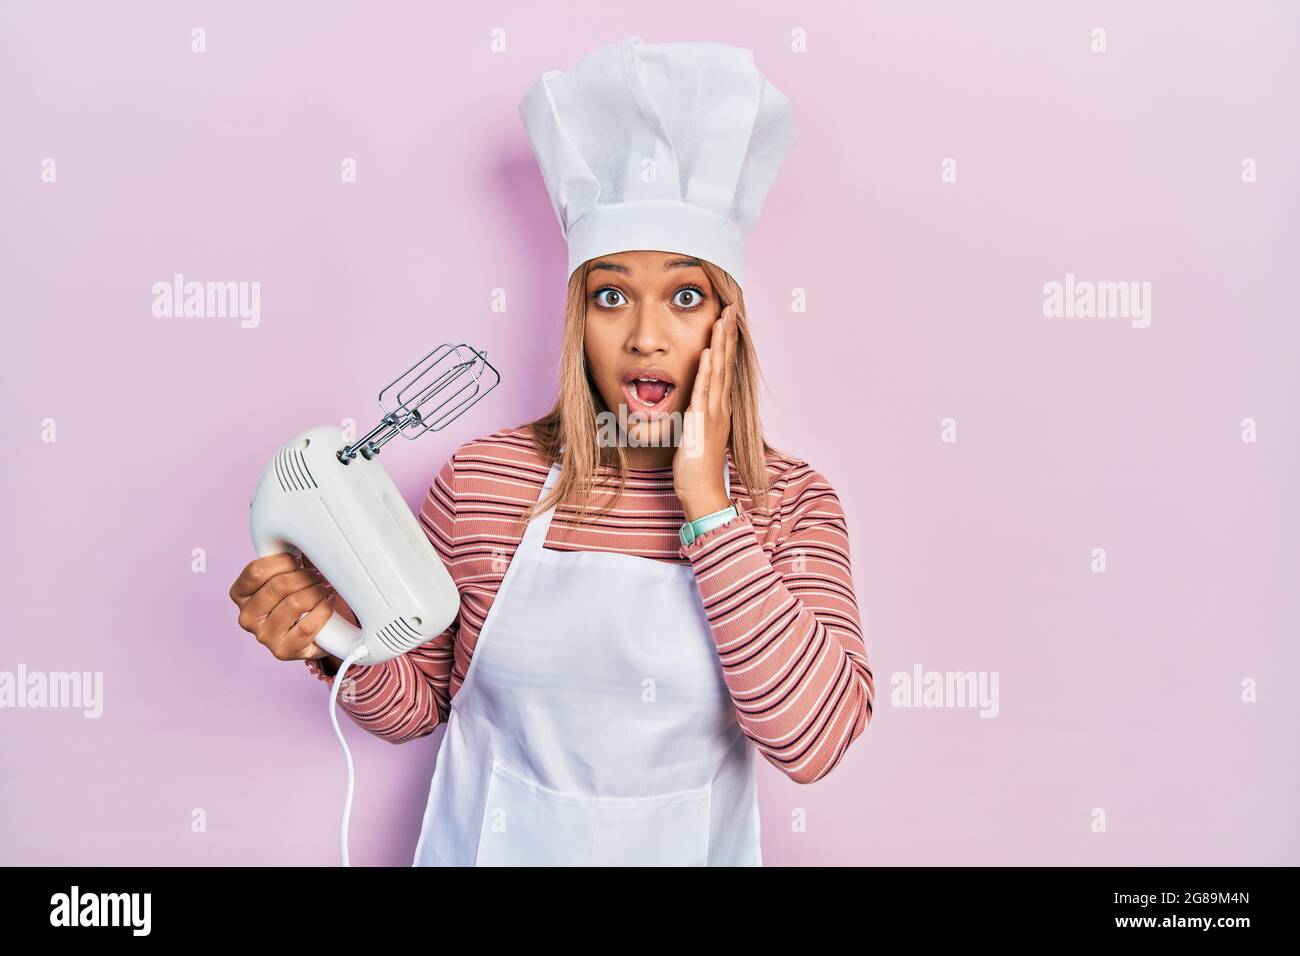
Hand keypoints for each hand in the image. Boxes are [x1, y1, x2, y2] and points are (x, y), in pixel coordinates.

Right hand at [229, 552, 359, 666]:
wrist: (315, 629)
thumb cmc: (298, 596)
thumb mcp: (288, 573)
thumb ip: (286, 559)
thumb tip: (301, 536)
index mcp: (241, 594)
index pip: (256, 571)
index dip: (283, 562)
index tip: (298, 561)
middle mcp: (247, 617)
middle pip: (277, 586)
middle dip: (304, 576)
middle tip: (317, 576)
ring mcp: (264, 636)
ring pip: (293, 604)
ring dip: (316, 592)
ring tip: (324, 590)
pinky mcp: (283, 651)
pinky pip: (307, 626)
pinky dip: (323, 611)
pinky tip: (328, 605)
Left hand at [674, 304, 737, 521]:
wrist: (701, 492)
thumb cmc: (695, 468)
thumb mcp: (695, 434)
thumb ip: (694, 417)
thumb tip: (689, 406)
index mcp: (718, 407)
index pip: (723, 368)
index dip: (726, 343)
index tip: (727, 320)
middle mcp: (720, 406)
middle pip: (726, 362)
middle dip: (728, 334)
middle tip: (732, 307)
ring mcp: (713, 413)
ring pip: (718, 371)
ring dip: (721, 343)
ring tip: (724, 318)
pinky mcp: (702, 423)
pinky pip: (704, 391)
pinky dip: (706, 371)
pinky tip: (707, 352)